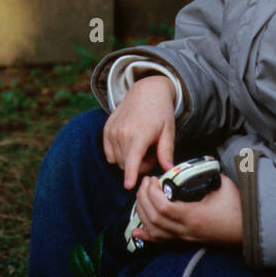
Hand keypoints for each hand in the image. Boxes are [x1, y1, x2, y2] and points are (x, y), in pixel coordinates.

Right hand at [103, 74, 176, 190]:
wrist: (146, 91)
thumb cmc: (160, 112)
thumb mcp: (168, 131)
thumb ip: (166, 151)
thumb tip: (168, 169)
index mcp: (139, 134)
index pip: (133, 159)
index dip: (131, 174)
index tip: (128, 185)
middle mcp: (122, 133)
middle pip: (127, 164)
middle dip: (139, 165)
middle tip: (151, 153)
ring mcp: (112, 131)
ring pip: (117, 160)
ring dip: (129, 159)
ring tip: (141, 146)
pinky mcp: (106, 129)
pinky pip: (109, 153)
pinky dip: (118, 154)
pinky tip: (130, 144)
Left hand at [131, 170, 243, 247]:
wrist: (247, 229)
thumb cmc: (237, 207)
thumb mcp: (222, 184)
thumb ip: (204, 173)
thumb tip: (190, 164)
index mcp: (194, 216)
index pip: (163, 207)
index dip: (152, 193)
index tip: (152, 179)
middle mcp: (187, 231)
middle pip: (155, 219)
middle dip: (144, 199)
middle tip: (145, 182)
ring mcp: (186, 238)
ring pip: (155, 231)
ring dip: (142, 213)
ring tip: (142, 196)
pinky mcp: (186, 242)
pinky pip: (163, 242)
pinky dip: (147, 235)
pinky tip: (136, 230)